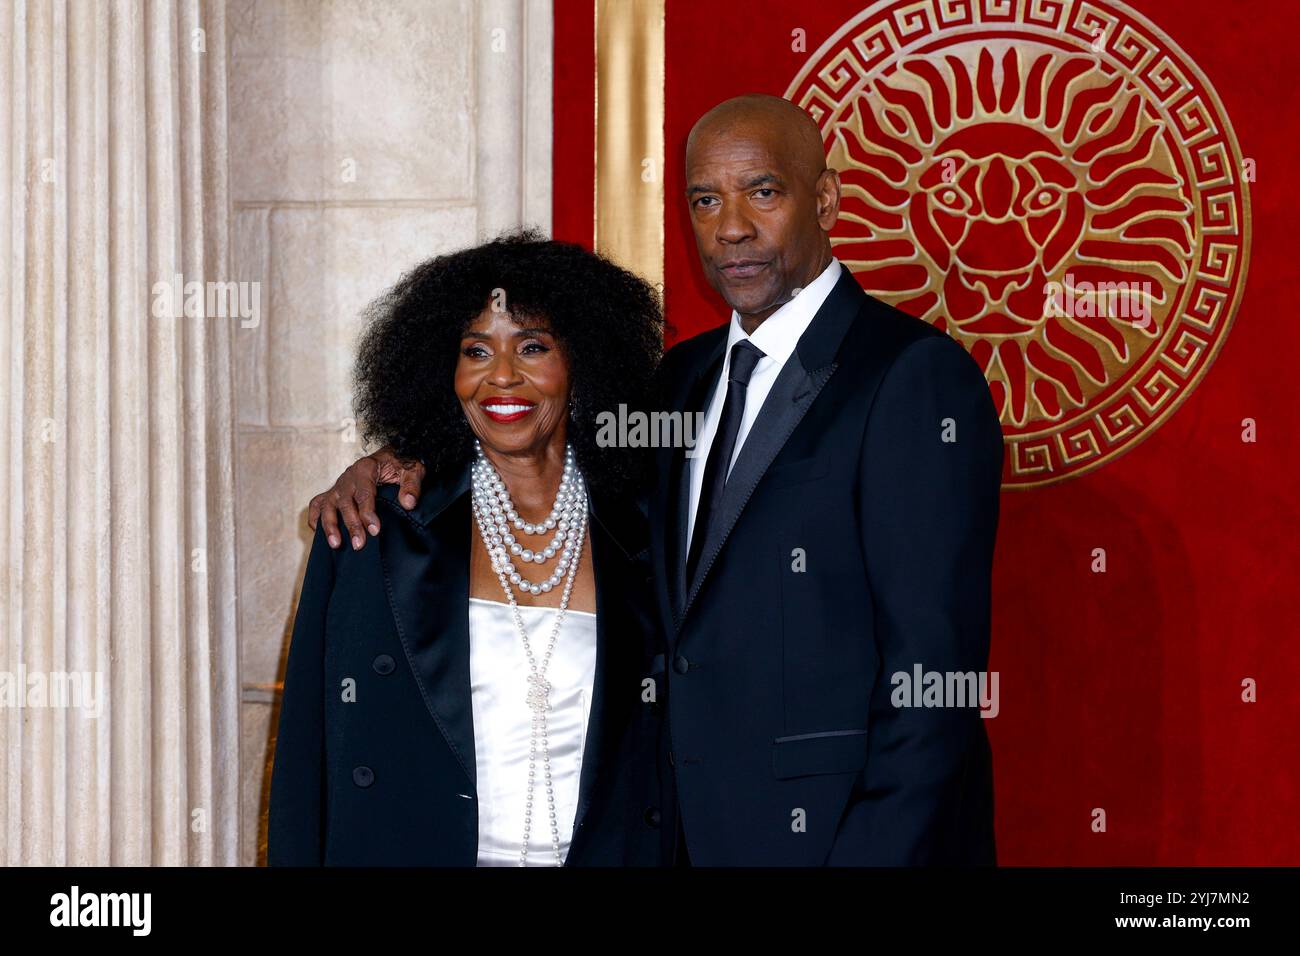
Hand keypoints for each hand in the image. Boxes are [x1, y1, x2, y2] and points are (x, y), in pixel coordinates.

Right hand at [307, 446, 424, 549]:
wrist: (391, 456)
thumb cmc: (401, 463)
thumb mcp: (413, 469)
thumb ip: (412, 485)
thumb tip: (408, 504)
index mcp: (366, 468)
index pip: (364, 493)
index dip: (368, 513)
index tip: (374, 530)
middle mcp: (348, 476)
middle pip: (345, 502)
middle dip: (351, 525)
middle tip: (359, 545)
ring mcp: (339, 485)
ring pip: (328, 505)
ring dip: (329, 525)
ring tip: (336, 545)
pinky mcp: (334, 492)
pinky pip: (318, 504)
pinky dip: (315, 518)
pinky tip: (319, 534)